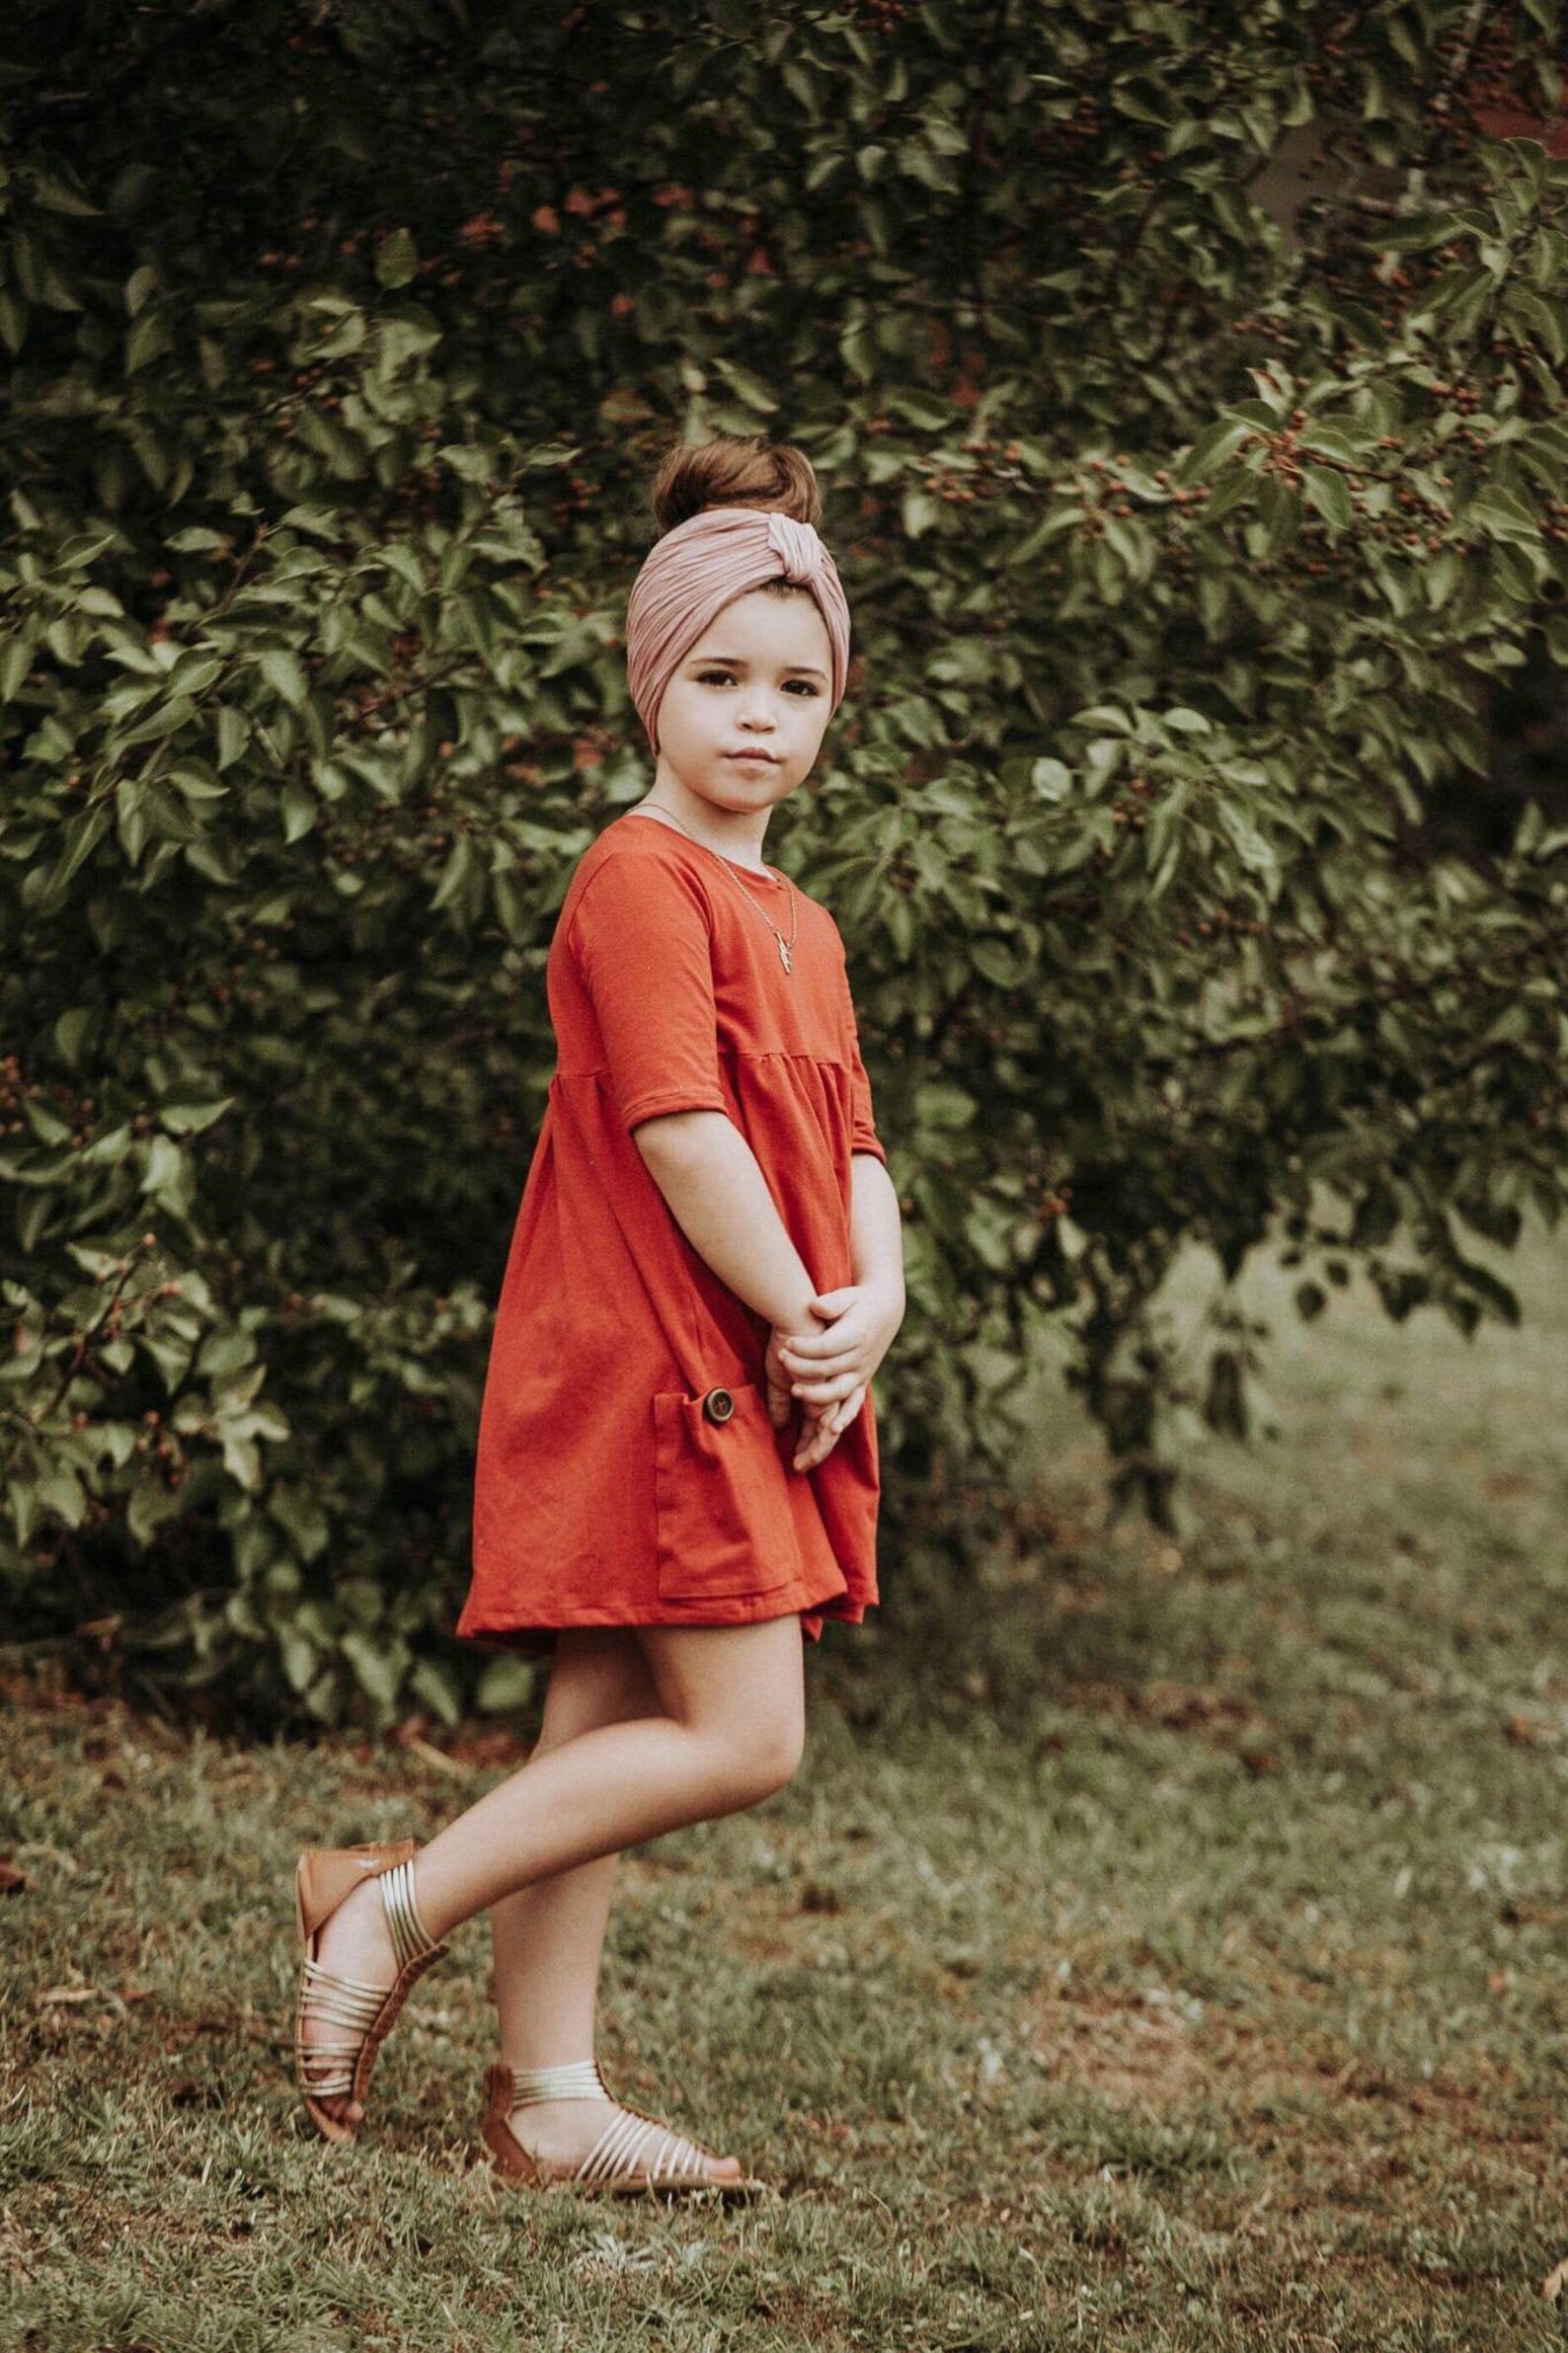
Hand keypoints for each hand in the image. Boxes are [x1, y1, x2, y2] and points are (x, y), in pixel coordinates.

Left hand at [769, 1280, 903, 1472]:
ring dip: (816, 1397)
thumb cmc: (859, 1301)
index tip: (785, 1345)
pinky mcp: (861, 1382)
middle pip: (828, 1370)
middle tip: (781, 1364)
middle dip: (803, 1370)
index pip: (827, 1347)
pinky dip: (842, 1419)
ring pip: (839, 1392)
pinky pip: (852, 1405)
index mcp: (856, 1335)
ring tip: (794, 1393)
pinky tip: (829, 1433)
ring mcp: (862, 1372)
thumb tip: (817, 1307)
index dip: (805, 1348)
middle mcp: (860, 1357)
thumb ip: (832, 1303)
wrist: (886, 1311)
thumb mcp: (848, 1296)